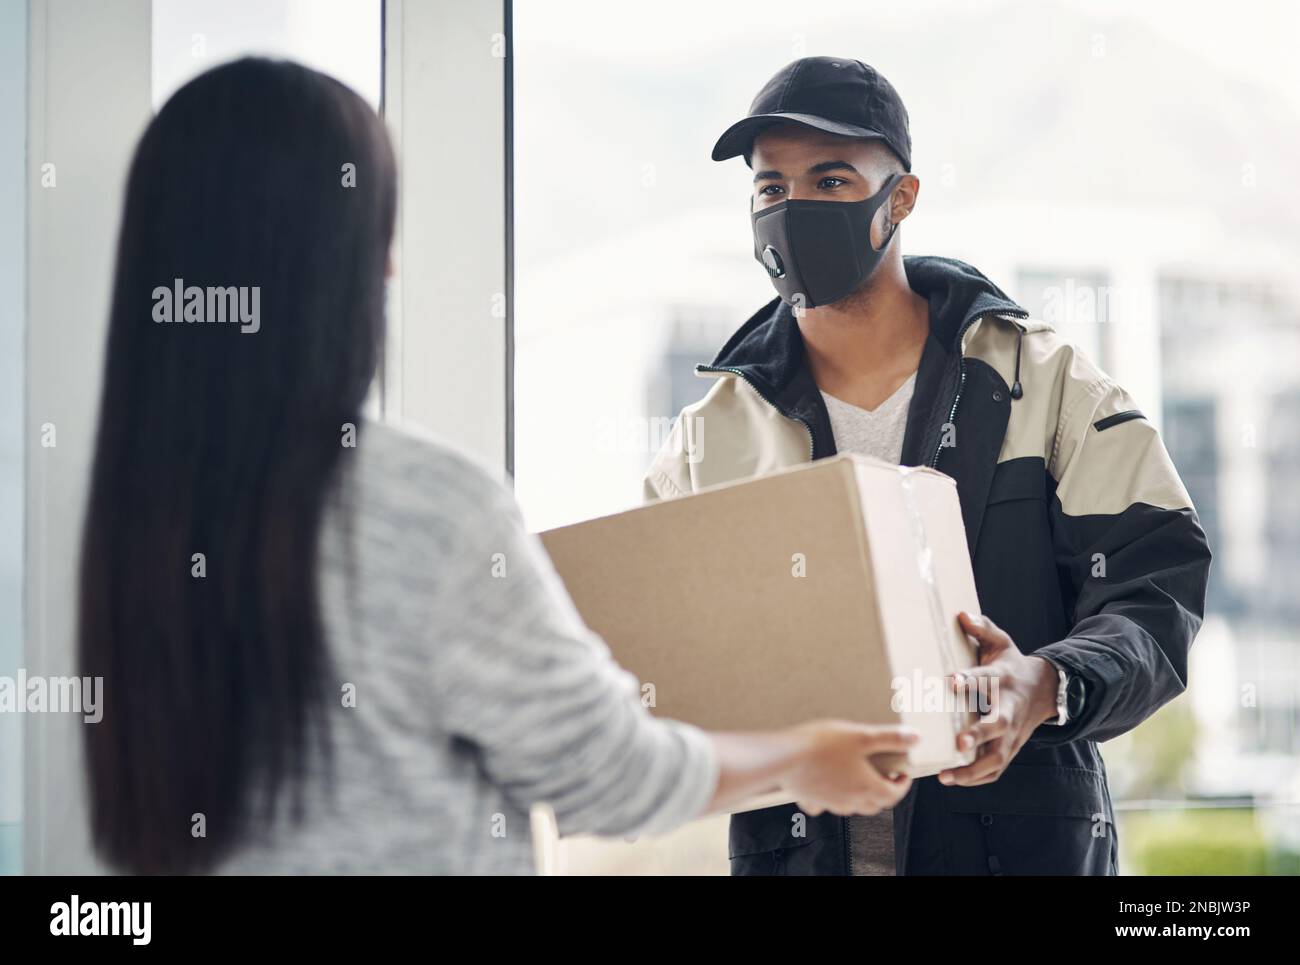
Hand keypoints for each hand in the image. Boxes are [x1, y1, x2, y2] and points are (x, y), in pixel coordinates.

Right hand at [782, 720, 917, 816]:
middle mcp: (850, 801)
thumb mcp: (861, 736)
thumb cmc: (822, 745)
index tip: (903, 773)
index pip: (893, 795)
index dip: (902, 785)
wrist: (784, 757)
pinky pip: (824, 806)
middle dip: (883, 791)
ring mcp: (829, 802)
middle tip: (884, 774)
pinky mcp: (810, 799)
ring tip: (858, 777)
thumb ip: (890, 738)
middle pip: (875, 804)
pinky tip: (826, 786)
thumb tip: (915, 739)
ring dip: (860, 796)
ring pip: (852, 807)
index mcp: (866, 787)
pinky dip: (830, 799)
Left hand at [938, 611, 1058, 787]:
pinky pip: (996, 769)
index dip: (967, 680)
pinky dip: (977, 779)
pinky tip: (953, 780)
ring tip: (946, 775)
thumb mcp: (1001, 642)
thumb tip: (961, 614)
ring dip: (973, 768)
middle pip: (997, 724)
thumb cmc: (1011, 664)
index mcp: (1002, 680)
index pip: (984, 680)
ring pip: (998, 756)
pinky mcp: (1010, 748)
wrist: (1044, 690)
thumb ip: (982, 629)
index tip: (949, 681)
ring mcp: (1012, 733)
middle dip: (979, 734)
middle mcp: (1008, 709)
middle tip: (958, 742)